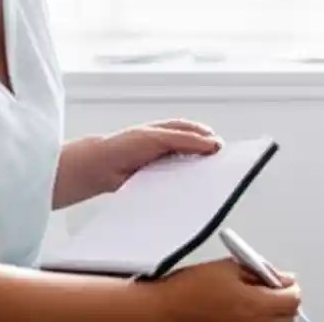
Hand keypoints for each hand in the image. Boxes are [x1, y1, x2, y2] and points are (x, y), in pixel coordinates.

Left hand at [95, 119, 222, 193]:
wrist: (101, 168)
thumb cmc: (123, 145)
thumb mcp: (158, 138)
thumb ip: (185, 139)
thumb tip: (211, 142)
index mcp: (170, 130)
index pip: (198, 134)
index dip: (210, 141)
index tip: (222, 151)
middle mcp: (168, 147)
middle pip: (194, 153)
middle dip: (204, 160)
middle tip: (216, 169)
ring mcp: (162, 165)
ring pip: (185, 170)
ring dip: (192, 176)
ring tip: (202, 182)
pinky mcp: (157, 182)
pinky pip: (174, 185)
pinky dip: (181, 187)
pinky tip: (186, 192)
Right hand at [148, 258, 301, 321]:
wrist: (162, 311)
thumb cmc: (187, 289)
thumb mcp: (228, 267)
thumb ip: (260, 272)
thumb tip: (281, 277)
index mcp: (255, 305)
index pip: (294, 298)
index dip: (288, 286)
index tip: (280, 281)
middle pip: (289, 317)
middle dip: (282, 302)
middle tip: (267, 291)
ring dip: (271, 315)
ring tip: (250, 304)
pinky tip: (240, 314)